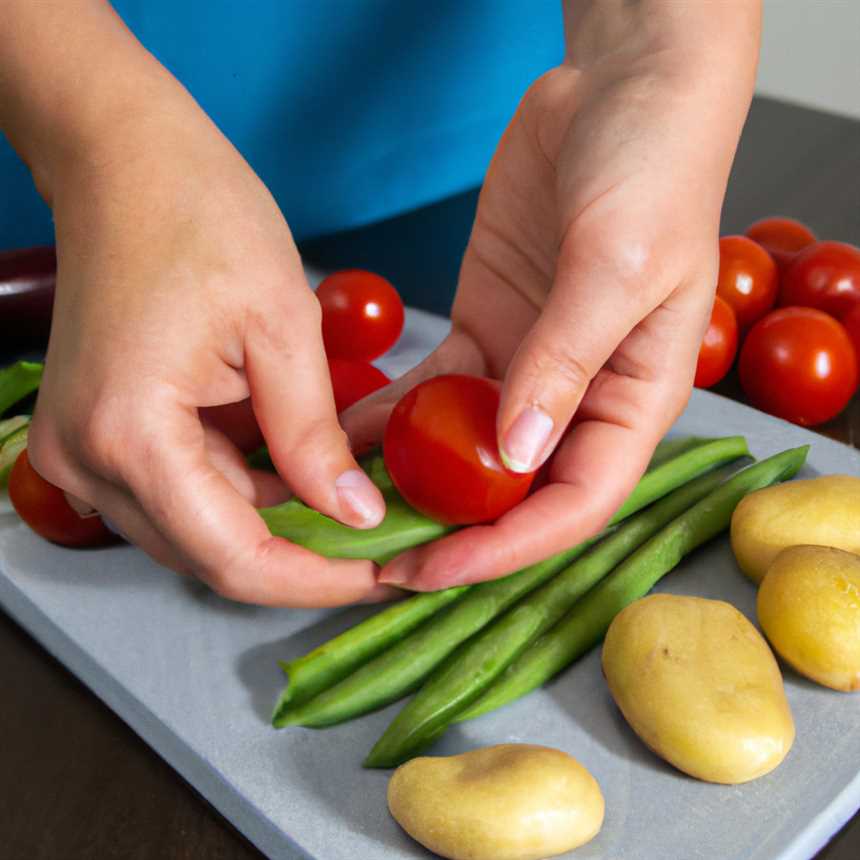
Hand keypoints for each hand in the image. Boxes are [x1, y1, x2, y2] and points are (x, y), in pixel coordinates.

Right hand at [27, 82, 393, 606]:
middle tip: (378, 543)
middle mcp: (87, 459)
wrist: (124, 160)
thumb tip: (352, 512)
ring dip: (275, 525)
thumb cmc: (196, 214)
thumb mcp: (280, 327)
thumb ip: (313, 436)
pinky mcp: (101, 433)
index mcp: (129, 434)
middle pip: (209, 554)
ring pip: (198, 529)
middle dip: (301, 557)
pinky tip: (299, 472)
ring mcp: (84, 449)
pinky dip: (245, 492)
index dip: (313, 579)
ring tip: (349, 505)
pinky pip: (182, 491)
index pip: (232, 557)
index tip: (377, 576)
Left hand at [343, 8, 757, 589]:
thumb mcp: (616, 266)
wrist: (618, 93)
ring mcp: (527, 366)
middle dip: (452, 531)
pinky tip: (343, 437)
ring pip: (466, 446)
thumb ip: (567, 361)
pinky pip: (433, 389)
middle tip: (380, 561)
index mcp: (633, 398)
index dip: (510, 546)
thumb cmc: (653, 170)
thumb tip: (518, 453)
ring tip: (347, 509)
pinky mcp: (485, 331)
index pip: (577, 501)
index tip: (439, 567)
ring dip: (413, 480)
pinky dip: (392, 417)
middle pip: (516, 490)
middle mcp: (580, 396)